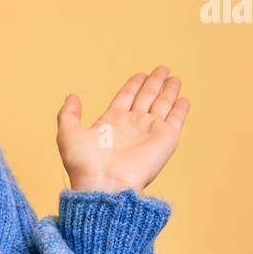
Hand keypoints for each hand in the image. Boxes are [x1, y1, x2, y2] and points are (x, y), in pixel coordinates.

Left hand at [56, 64, 189, 193]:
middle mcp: (132, 125)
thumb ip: (68, 114)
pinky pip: (176, 119)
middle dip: (154, 83)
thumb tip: (71, 96)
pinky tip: (184, 99)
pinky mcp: (165, 138)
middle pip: (146, 97)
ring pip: (162, 104)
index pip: (126, 96)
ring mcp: (150, 131)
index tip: (140, 74)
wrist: (104, 184)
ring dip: (168, 90)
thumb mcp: (68, 134)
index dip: (133, 85)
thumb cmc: (84, 164)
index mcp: (111, 121)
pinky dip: (181, 109)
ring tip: (174, 78)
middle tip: (162, 68)